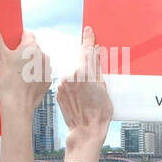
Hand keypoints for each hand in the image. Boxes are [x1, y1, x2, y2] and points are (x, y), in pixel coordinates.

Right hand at [0, 17, 50, 117]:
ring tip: (17, 73)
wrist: (17, 106)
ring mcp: (47, 69)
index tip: (10, 46)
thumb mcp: (0, 56)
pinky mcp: (47, 82)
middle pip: (32, 48)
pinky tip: (24, 81)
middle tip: (11, 61)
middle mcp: (43, 55)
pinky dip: (33, 75)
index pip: (27, 33)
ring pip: (37, 61)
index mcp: (32, 46)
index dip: (17, 38)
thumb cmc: (8, 81)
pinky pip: (40, 73)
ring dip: (30, 63)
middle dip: (23, 52)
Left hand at [57, 27, 113, 161]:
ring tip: (87, 95)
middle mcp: (70, 76)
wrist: (85, 131)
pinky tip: (80, 98)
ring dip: (79, 80)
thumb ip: (97, 69)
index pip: (86, 51)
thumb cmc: (99, 113)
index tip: (88, 30)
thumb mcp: (104, 88)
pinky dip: (73, 87)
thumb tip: (95, 53)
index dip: (88, 39)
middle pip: (80, 64)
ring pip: (72, 75)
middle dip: (87, 67)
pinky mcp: (57, 92)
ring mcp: (62, 85)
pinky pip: (66, 84)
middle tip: (94, 81)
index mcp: (84, 73)